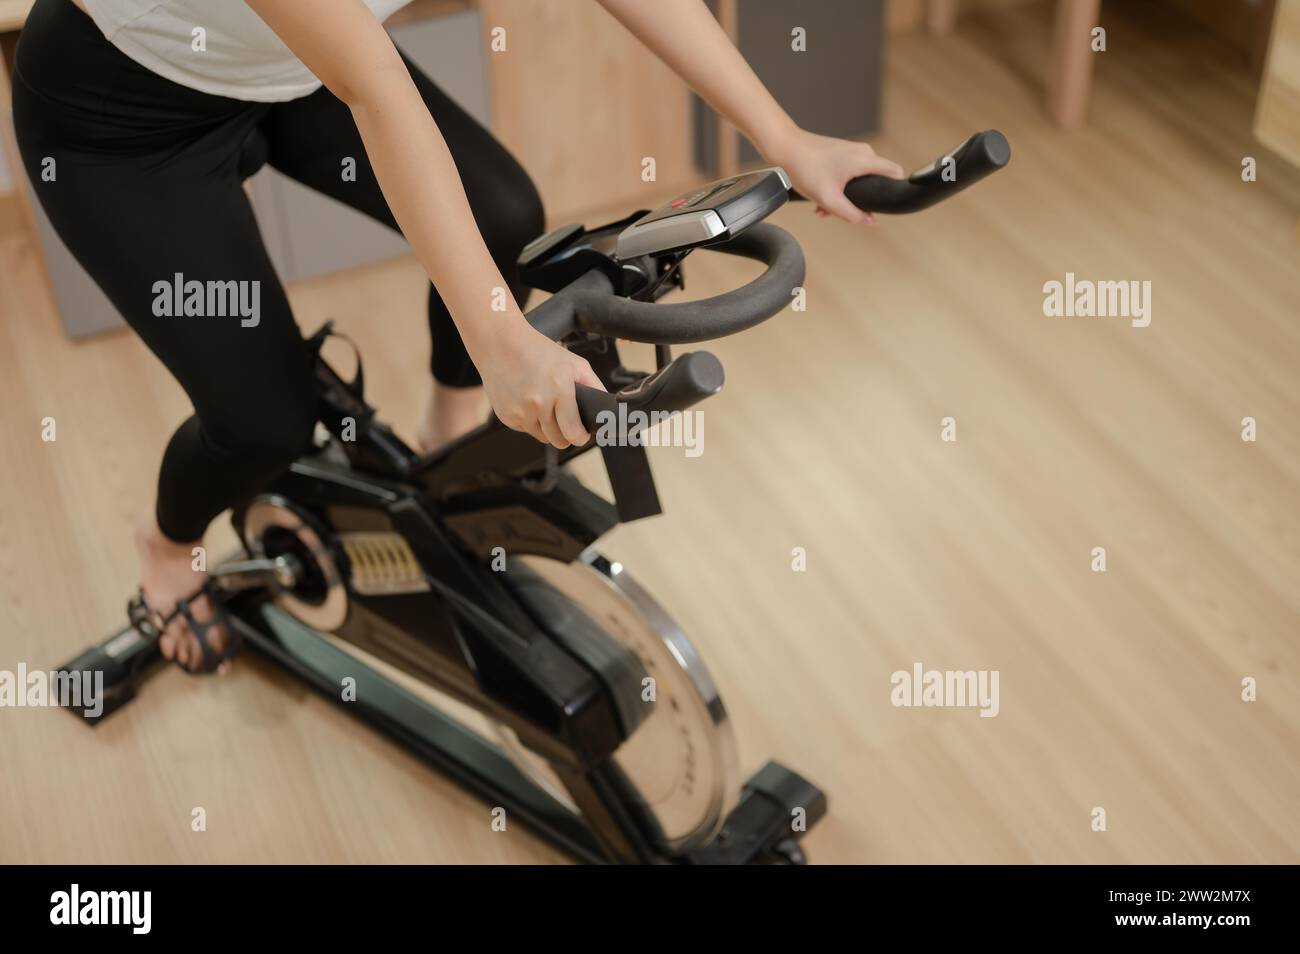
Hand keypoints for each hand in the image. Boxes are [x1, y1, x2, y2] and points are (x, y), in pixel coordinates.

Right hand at [475, 317, 604, 448]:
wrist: (501, 344)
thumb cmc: (537, 351)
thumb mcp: (575, 363)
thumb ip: (594, 386)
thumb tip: (605, 407)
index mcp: (559, 390)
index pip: (573, 433)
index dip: (581, 437)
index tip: (582, 434)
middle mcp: (538, 404)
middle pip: (558, 440)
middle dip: (565, 433)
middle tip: (565, 419)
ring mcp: (520, 412)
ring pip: (542, 437)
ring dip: (547, 428)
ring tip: (545, 405)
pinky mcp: (506, 416)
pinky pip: (525, 429)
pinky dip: (529, 421)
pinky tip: (528, 402)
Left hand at [767, 127, 903, 223]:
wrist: (785, 148)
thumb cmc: (805, 170)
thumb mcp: (829, 199)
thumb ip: (851, 214)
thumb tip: (870, 221)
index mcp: (865, 160)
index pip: (895, 172)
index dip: (893, 189)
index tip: (881, 203)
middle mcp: (863, 152)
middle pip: (874, 180)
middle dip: (859, 199)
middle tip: (837, 210)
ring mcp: (852, 150)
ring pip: (858, 179)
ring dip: (843, 196)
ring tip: (822, 206)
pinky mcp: (841, 152)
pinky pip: (848, 173)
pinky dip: (837, 187)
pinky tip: (819, 198)